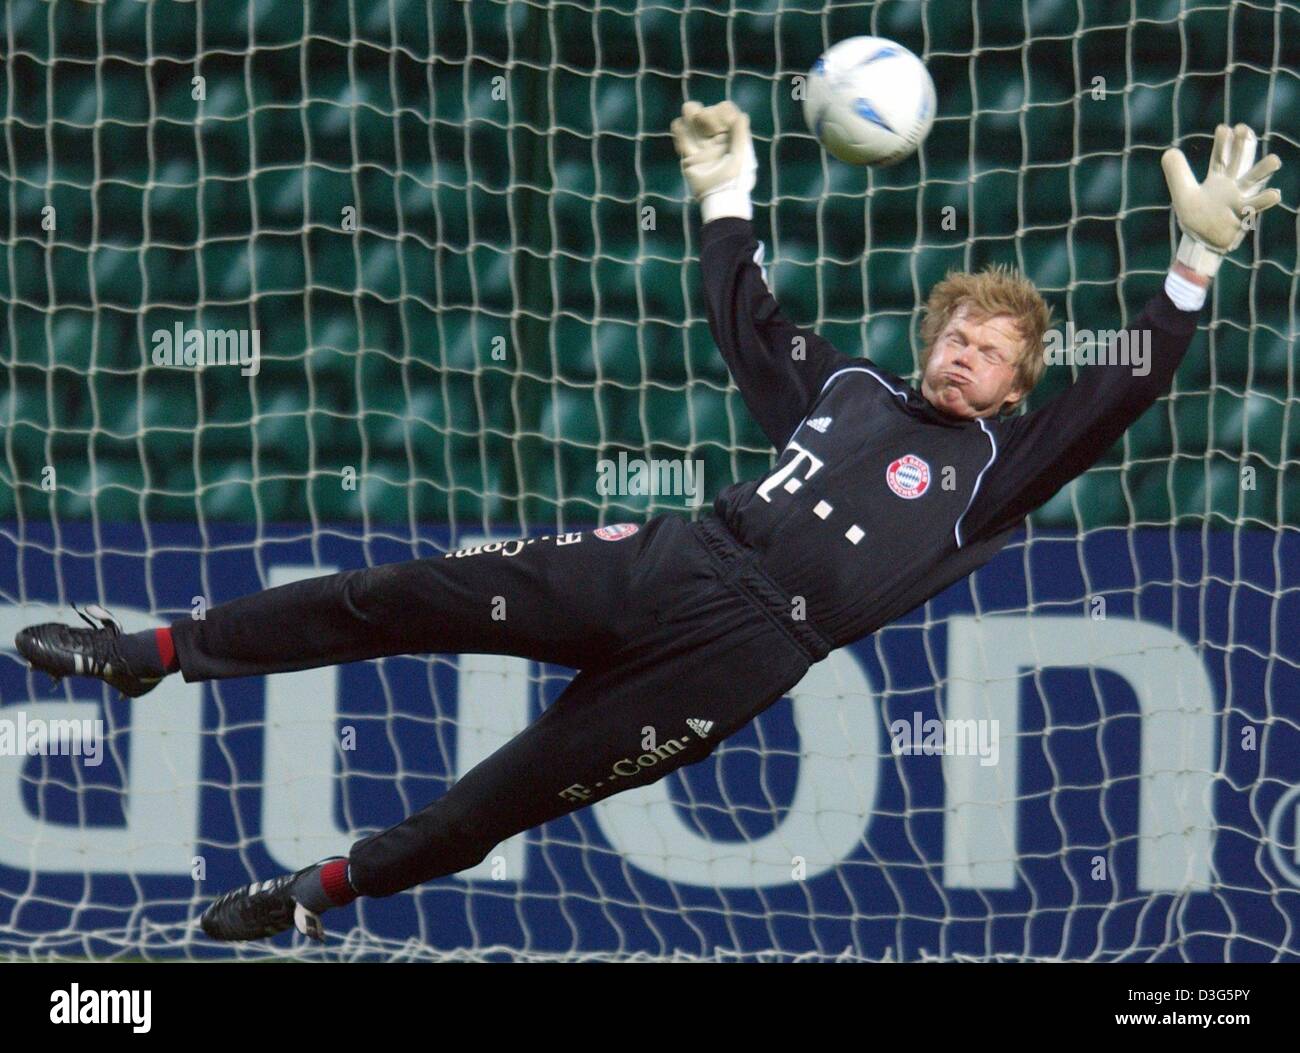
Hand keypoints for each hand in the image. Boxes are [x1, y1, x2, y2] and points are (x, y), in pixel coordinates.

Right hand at [670, 100, 756, 221]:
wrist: (720, 197)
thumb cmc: (735, 176)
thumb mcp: (742, 155)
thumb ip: (740, 135)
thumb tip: (741, 115)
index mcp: (730, 135)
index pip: (725, 112)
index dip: (722, 111)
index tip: (723, 121)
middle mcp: (715, 138)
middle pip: (707, 114)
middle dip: (705, 114)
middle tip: (706, 122)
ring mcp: (701, 146)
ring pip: (692, 123)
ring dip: (690, 113)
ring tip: (689, 112)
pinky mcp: (689, 156)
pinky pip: (681, 139)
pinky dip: (679, 130)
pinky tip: (680, 125)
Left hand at [1161, 123, 1282, 276]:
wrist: (1200, 241)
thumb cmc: (1196, 216)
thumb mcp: (1182, 193)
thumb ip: (1177, 173)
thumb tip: (1170, 151)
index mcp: (1217, 179)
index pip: (1220, 157)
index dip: (1222, 144)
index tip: (1224, 128)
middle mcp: (1231, 186)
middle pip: (1238, 163)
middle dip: (1241, 147)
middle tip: (1243, 129)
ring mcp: (1238, 199)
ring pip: (1253, 182)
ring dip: (1263, 171)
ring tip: (1275, 160)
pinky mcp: (1241, 215)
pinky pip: (1255, 207)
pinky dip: (1264, 201)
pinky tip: (1275, 194)